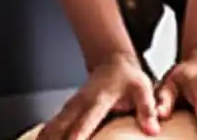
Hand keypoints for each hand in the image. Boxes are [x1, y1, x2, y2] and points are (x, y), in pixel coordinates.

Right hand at [38, 54, 158, 139]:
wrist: (113, 64)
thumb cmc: (128, 78)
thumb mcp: (143, 89)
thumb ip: (147, 108)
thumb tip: (152, 129)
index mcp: (97, 101)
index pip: (83, 124)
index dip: (76, 138)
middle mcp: (78, 105)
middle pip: (59, 129)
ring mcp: (69, 108)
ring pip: (50, 129)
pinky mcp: (65, 112)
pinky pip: (49, 128)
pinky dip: (44, 138)